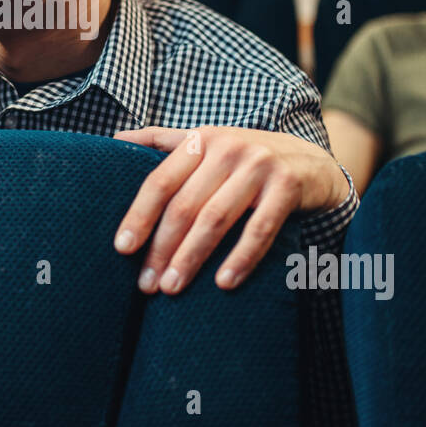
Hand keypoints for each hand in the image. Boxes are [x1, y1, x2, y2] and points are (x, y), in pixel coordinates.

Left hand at [112, 126, 350, 294]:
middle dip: (162, 248)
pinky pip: (260, 228)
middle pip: (185, 205)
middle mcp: (228, 148)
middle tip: (147, 285)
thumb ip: (163, 140)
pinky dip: (241, 257)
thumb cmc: (245, 159)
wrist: (311, 161)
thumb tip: (114, 137)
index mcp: (202, 141)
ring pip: (216, 218)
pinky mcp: (287, 186)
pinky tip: (224, 283)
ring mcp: (259, 166)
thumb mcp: (207, 143)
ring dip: (192, 257)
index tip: (122, 249)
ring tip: (172, 288)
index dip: (139, 215)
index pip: (161, 181)